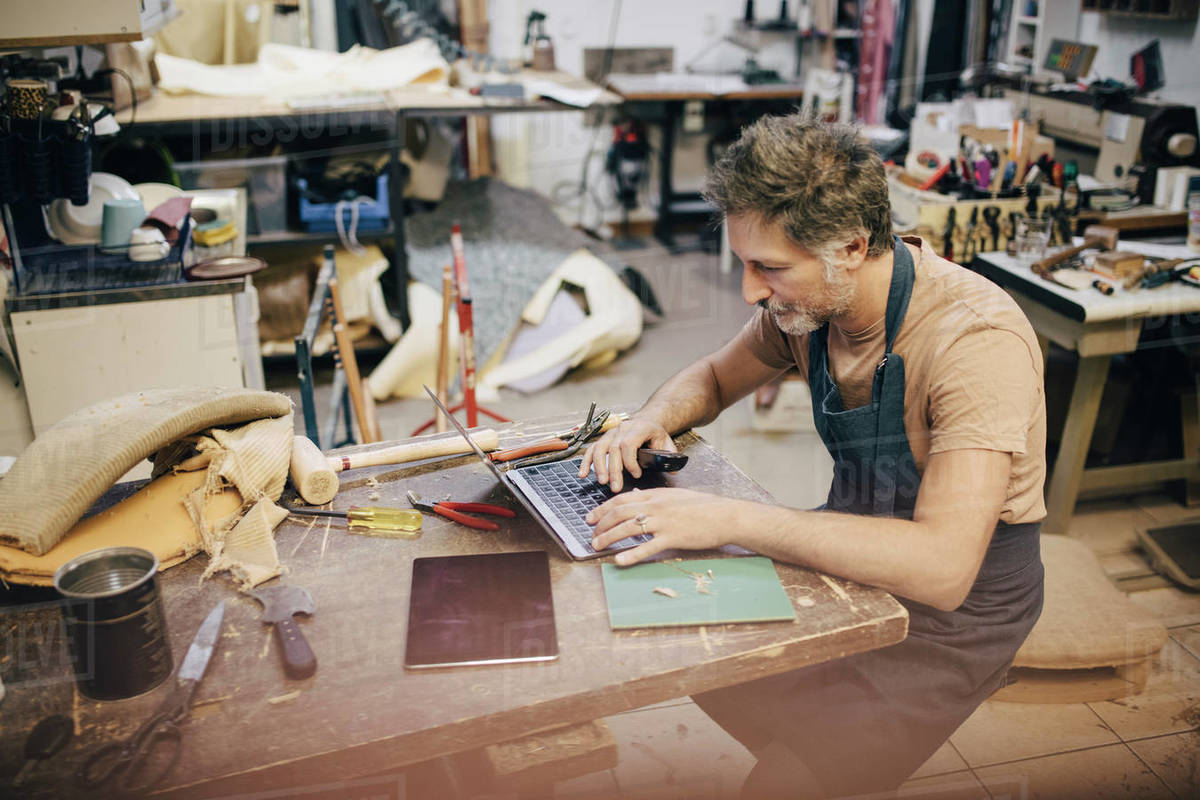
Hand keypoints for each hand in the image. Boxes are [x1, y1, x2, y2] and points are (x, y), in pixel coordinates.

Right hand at [578, 417, 676, 491]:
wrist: (646, 421)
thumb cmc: (655, 434)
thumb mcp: (666, 441)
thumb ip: (669, 455)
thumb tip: (673, 471)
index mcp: (639, 428)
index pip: (629, 443)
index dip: (630, 461)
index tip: (635, 475)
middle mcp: (622, 429)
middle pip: (613, 449)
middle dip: (614, 470)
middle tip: (615, 487)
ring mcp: (611, 433)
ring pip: (600, 448)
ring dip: (599, 466)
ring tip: (602, 482)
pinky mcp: (603, 439)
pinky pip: (592, 449)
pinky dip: (586, 462)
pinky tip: (583, 474)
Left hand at [586, 487, 731, 565]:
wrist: (725, 515)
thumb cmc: (703, 506)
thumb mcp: (675, 496)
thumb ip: (654, 496)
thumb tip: (636, 494)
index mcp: (656, 495)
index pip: (622, 500)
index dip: (602, 509)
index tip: (591, 518)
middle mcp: (656, 506)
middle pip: (620, 513)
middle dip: (601, 525)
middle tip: (591, 535)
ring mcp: (663, 522)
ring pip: (628, 528)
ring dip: (609, 538)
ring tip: (597, 546)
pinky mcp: (672, 538)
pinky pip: (647, 547)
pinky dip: (631, 555)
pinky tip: (619, 561)